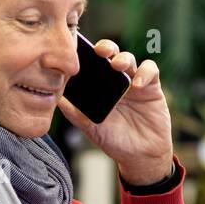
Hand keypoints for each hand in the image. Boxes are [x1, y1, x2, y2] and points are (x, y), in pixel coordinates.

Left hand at [56, 39, 172, 185]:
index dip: (87, 53)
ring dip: (123, 58)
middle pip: (111, 53)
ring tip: (118, 65)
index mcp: (100, 85)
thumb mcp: (88, 126)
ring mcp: (134, 82)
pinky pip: (150, 70)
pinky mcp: (152, 87)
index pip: (93, 62)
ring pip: (130, 59)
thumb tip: (52, 97)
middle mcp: (116, 80)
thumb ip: (72, 111)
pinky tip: (137, 85)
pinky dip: (144, 73)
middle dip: (106, 48)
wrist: (139, 156)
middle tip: (99, 51)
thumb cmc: (113, 140)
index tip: (79, 52)